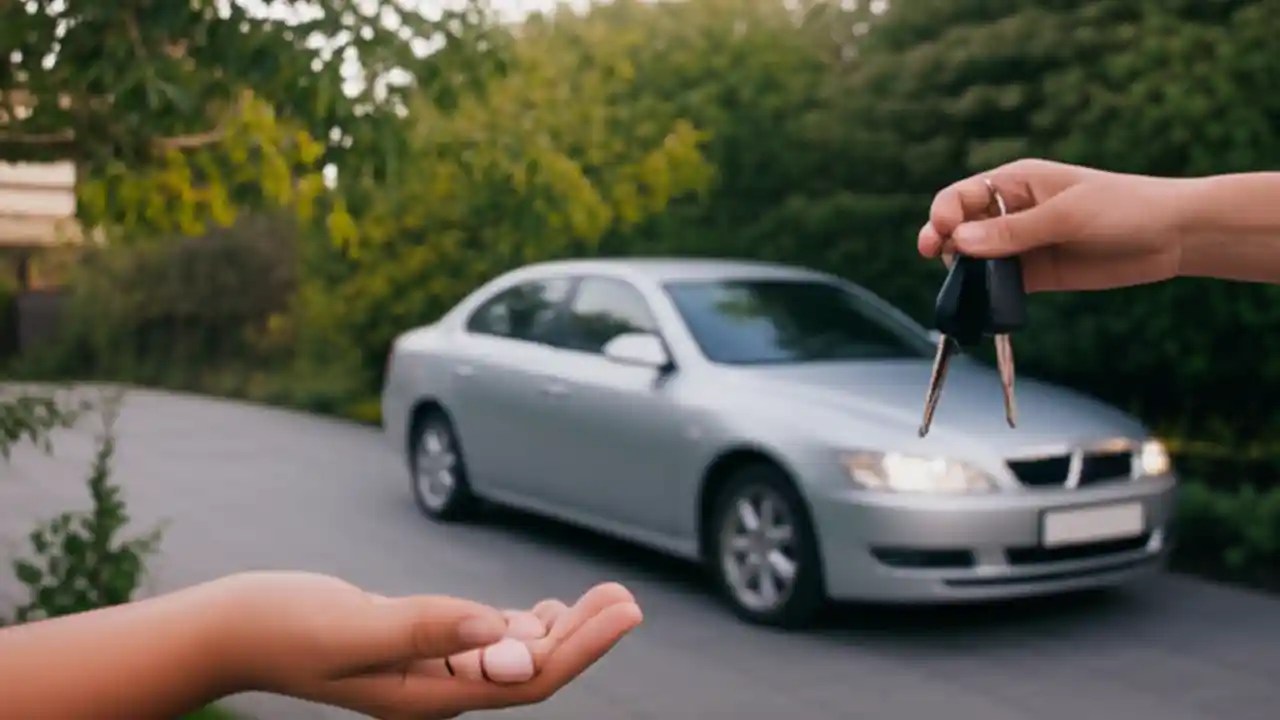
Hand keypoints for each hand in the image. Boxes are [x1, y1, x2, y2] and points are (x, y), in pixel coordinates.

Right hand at [212, 571, 641, 718]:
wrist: (238, 628)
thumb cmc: (283, 628)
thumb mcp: (352, 629)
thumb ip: (421, 627)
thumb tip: (495, 627)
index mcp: (429, 695)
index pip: (527, 681)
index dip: (582, 649)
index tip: (623, 612)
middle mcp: (437, 689)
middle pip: (531, 671)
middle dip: (585, 636)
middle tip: (630, 598)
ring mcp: (428, 668)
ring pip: (513, 655)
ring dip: (562, 628)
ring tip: (608, 597)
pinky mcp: (418, 644)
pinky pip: (485, 642)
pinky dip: (521, 625)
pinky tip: (544, 610)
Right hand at [917, 158, 1189, 291]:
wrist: (1174, 236)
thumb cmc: (1125, 208)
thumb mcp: (1067, 214)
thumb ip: (1014, 231)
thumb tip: (960, 240)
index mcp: (1017, 183)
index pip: (963, 195)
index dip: (945, 212)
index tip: (943, 235)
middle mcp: (1013, 212)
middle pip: (962, 227)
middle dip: (944, 240)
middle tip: (935, 256)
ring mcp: (1023, 245)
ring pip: (977, 258)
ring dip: (964, 271)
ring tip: (962, 284)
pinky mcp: (1037, 274)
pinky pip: (1001, 284)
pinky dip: (987, 294)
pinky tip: (982, 303)